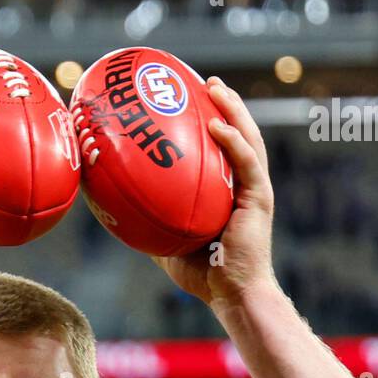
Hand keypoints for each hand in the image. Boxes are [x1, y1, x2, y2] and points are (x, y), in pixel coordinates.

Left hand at [151, 77, 275, 313]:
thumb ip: (153, 224)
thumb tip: (117, 213)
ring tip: (216, 87)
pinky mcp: (259, 200)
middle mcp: (245, 186)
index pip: (225, 150)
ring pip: (249, 139)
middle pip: (240, 134)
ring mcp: (255, 191)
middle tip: (208, 81)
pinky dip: (233, 141)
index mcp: (230, 192)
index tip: (195, 101)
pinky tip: (218, 124)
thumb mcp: (170, 244)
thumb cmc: (204, 276)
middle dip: (227, 104)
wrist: (232, 296)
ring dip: (234, 110)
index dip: (214, 123)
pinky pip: (247, 163)